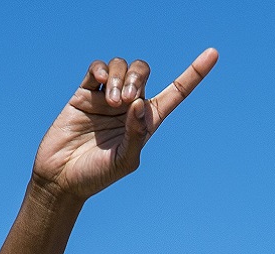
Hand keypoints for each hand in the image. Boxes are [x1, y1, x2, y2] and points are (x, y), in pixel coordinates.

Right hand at [32, 49, 217, 201]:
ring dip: (119, 78)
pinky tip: (101, 82)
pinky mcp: (84, 94)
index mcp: (147, 121)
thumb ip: (136, 135)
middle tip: (126, 101)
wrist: (61, 178)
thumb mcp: (125, 161)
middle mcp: (129, 105)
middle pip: (142, 72)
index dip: (194, 73)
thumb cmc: (96, 176)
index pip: (176, 92)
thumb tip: (140, 104)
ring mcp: (106, 98)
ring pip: (120, 67)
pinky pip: (97, 69)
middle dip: (137, 78)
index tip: (213, 54)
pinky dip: (102, 69)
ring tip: (110, 102)